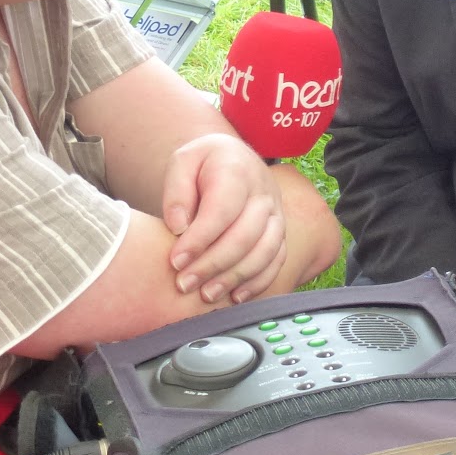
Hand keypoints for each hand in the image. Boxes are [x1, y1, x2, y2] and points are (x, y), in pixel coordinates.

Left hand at [160, 134, 287, 304]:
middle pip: (245, 235)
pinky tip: (235, 296)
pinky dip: (258, 282)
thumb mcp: (182, 162)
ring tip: (207, 294)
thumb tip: (179, 227)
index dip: (199, 240)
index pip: (222, 211)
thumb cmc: (203, 165)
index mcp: (237, 171)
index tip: (175, 261)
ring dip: (235, 277)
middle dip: (213, 265)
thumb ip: (176, 192)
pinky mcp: (280, 231)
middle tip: (184, 284)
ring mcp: (276, 213)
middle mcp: (264, 192)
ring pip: (265, 251)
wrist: (233, 158)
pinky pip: (277, 260)